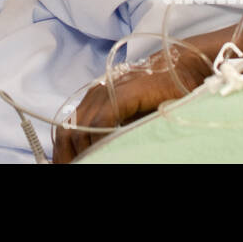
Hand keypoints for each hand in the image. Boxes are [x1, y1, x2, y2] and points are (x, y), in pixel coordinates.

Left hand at [52, 46, 210, 163]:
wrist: (180, 72)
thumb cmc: (158, 99)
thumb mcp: (128, 120)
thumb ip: (110, 133)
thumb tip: (96, 154)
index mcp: (92, 102)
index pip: (66, 130)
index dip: (62, 152)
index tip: (64, 167)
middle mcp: (94, 96)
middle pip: (67, 131)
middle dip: (67, 156)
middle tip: (72, 170)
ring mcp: (107, 93)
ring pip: (80, 128)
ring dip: (82, 152)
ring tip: (88, 165)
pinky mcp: (123, 94)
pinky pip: (102, 119)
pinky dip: (97, 138)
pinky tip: (101, 151)